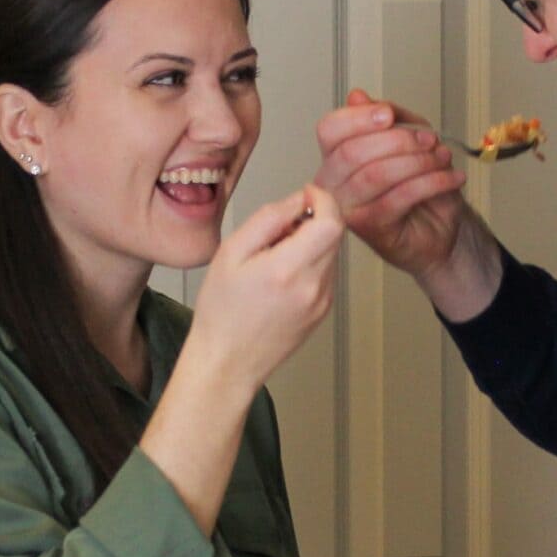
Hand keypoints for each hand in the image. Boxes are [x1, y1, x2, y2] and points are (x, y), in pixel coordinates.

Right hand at [185, 183, 342, 394]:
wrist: (229, 361)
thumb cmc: (222, 311)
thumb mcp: (231, 252)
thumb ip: (268, 219)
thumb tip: (298, 200)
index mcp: (288, 270)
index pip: (331, 223)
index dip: (323, 200)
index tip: (307, 194)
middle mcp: (313, 287)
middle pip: (335, 235)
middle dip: (315, 219)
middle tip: (282, 228)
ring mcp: (323, 301)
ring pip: (332, 253)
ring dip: (312, 242)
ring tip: (276, 256)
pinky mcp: (324, 311)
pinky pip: (327, 273)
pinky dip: (311, 263)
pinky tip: (282, 276)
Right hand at [315, 88, 468, 280]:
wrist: (440, 228)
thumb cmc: (419, 187)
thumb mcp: (411, 138)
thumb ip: (388, 117)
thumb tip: (358, 97)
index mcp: (336, 156)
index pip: (330, 130)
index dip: (358, 118)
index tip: (389, 115)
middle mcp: (334, 183)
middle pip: (351, 152)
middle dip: (398, 140)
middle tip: (430, 139)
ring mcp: (348, 208)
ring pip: (376, 174)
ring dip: (418, 161)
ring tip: (443, 158)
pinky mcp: (370, 228)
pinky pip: (399, 197)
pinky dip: (432, 182)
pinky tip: (451, 178)